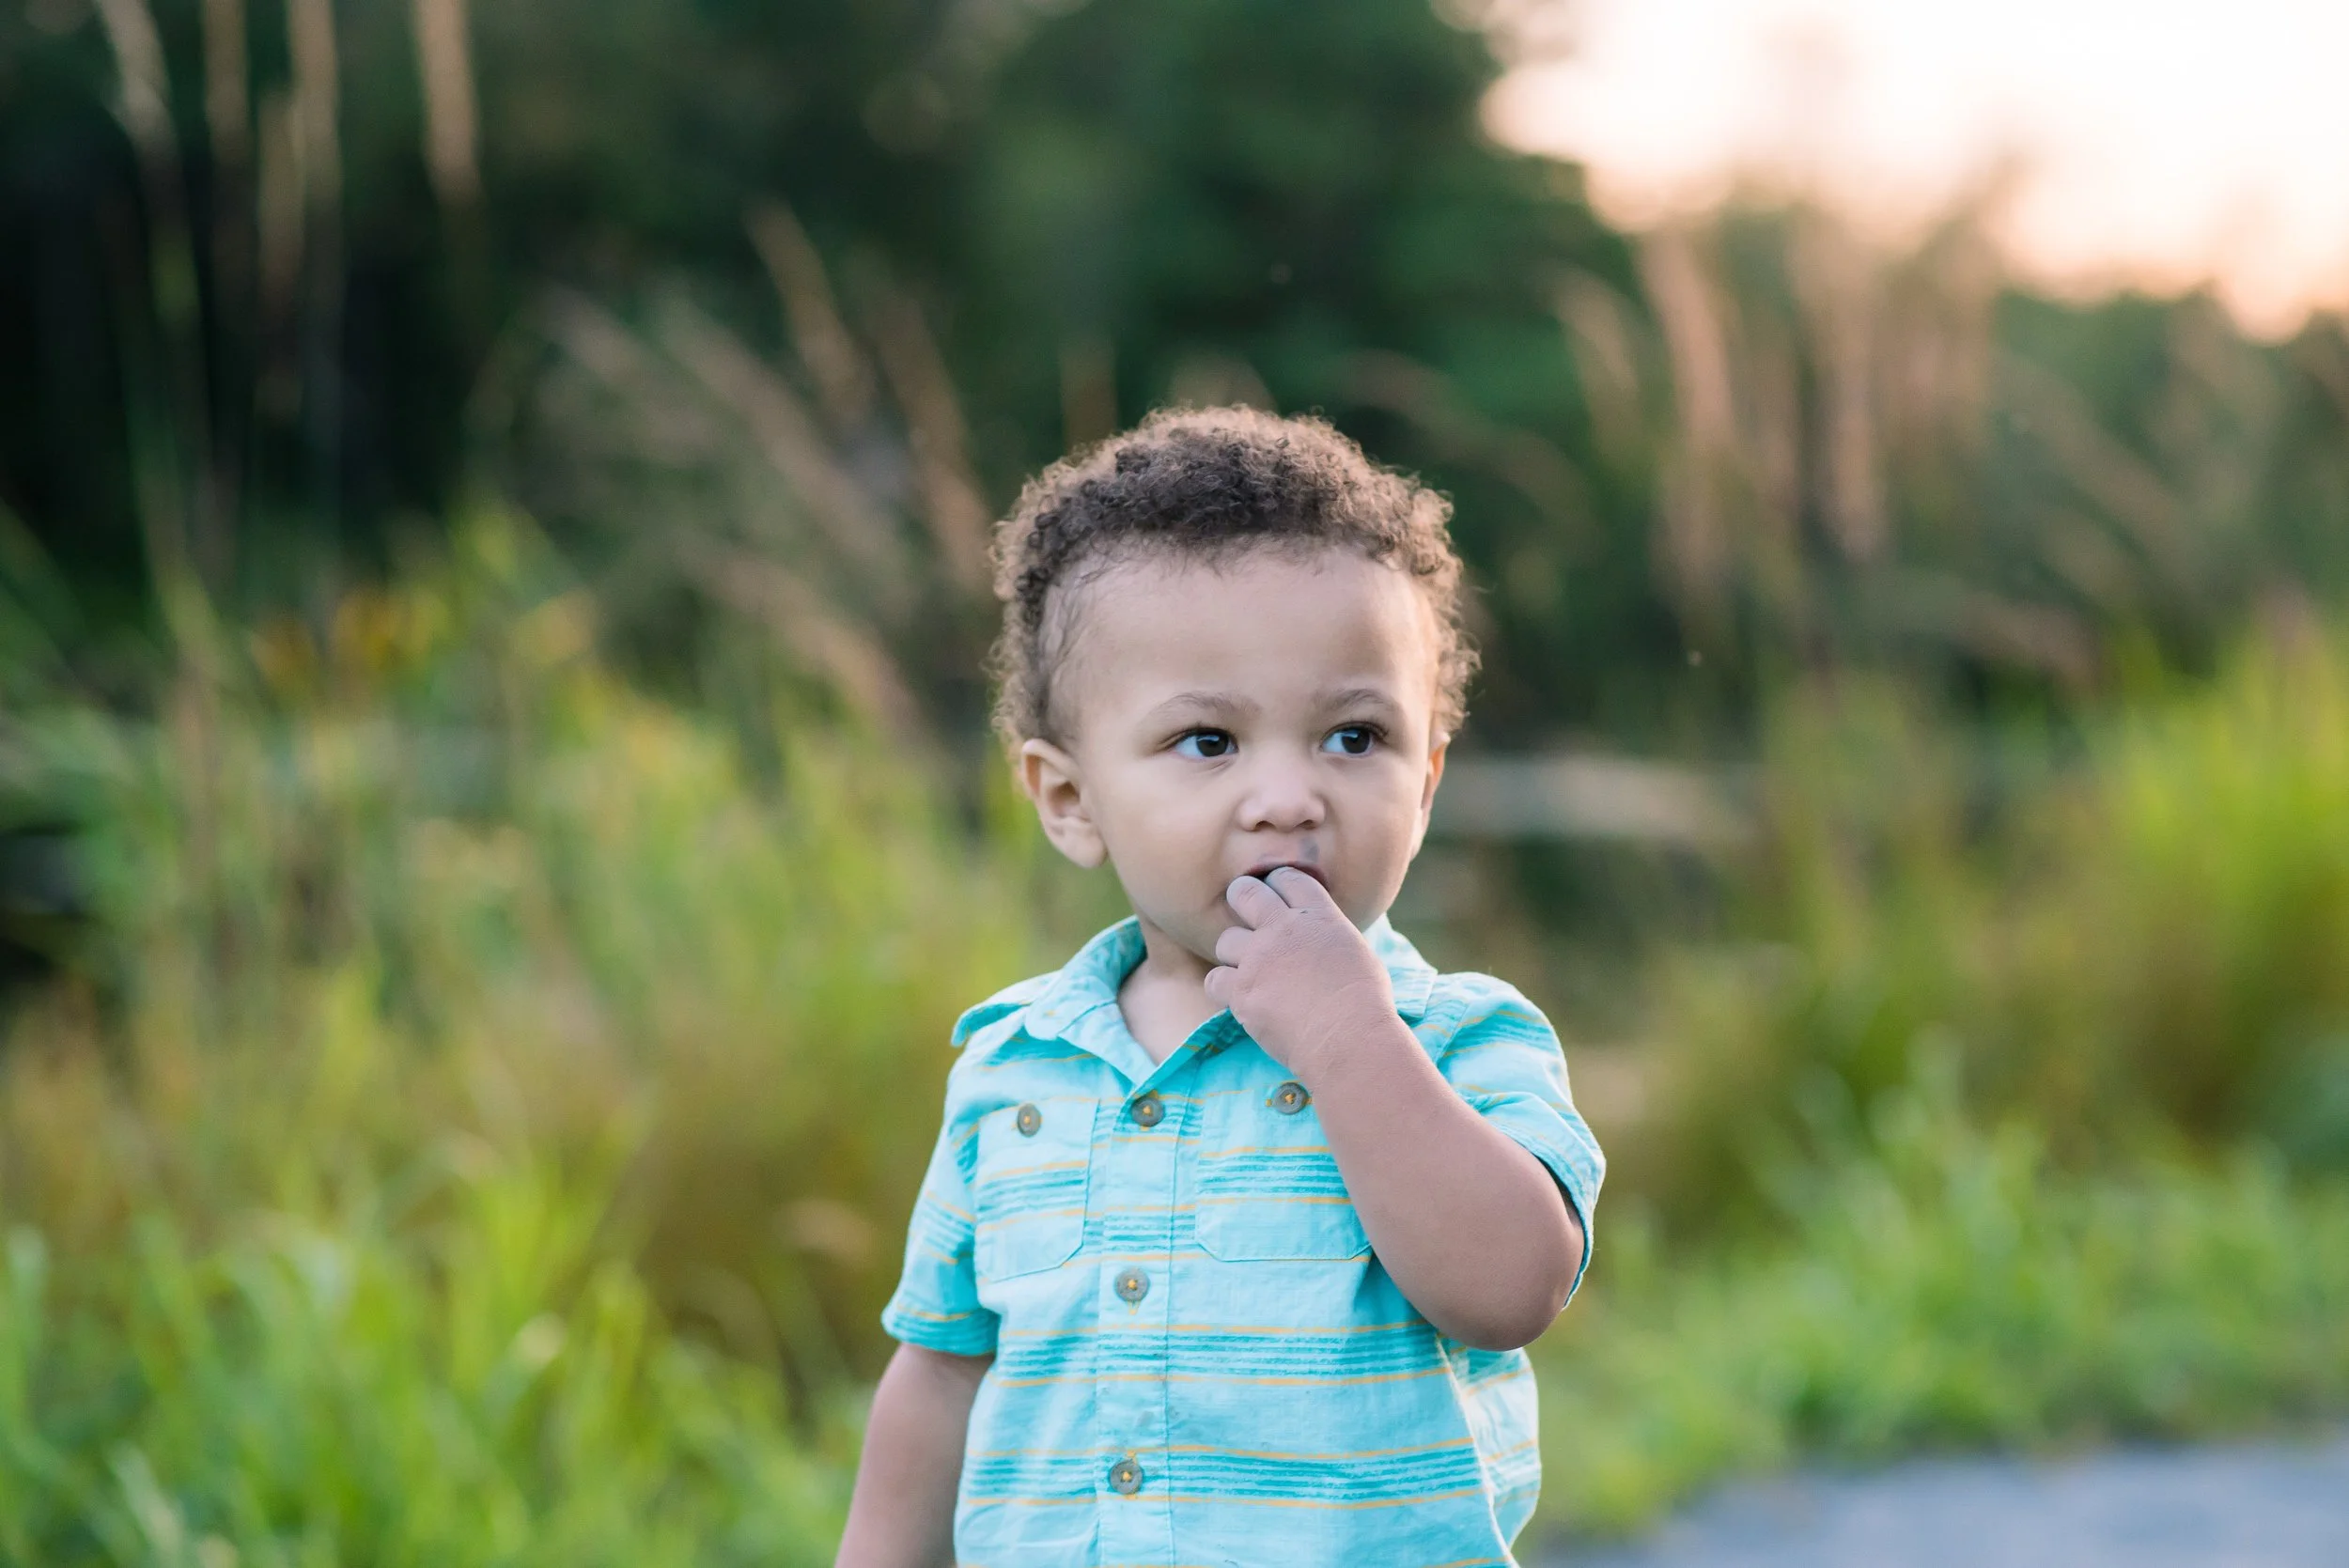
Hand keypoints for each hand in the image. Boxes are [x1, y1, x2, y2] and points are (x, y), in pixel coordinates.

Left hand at [1203, 868, 1399, 1082]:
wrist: (1347, 1036)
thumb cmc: (1364, 1002)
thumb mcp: (1359, 953)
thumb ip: (1333, 938)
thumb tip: (1326, 940)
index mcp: (1318, 916)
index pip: (1289, 879)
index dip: (1278, 882)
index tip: (1275, 892)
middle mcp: (1283, 929)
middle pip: (1246, 893)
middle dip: (1241, 897)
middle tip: (1241, 907)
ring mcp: (1258, 958)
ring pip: (1225, 940)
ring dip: (1234, 954)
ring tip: (1248, 970)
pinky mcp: (1241, 991)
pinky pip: (1215, 980)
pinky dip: (1223, 988)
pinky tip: (1238, 997)